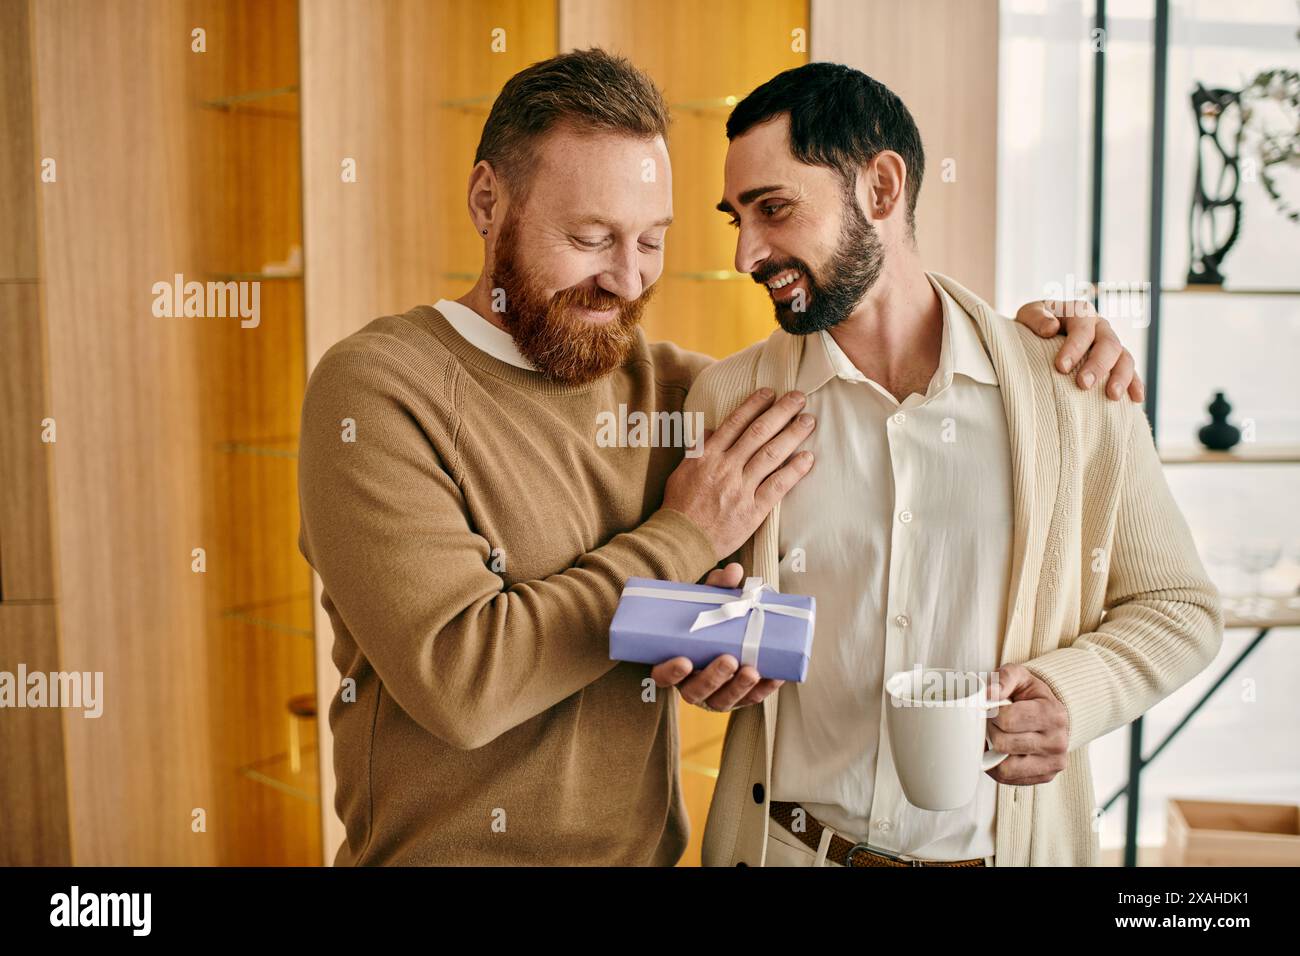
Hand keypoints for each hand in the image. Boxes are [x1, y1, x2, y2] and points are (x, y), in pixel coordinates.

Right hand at [649, 561, 784, 711]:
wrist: (727, 629)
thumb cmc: (709, 617)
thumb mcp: (708, 601)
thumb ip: (718, 586)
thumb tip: (734, 572)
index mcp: (674, 663)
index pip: (662, 676)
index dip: (670, 673)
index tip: (684, 661)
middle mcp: (690, 683)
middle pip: (696, 691)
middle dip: (713, 678)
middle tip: (728, 660)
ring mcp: (714, 694)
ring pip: (722, 700)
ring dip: (738, 688)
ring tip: (752, 671)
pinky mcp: (738, 697)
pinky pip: (750, 699)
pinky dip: (763, 690)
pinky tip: (774, 677)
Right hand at [663, 388, 814, 559]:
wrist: (681, 540)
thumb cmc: (679, 506)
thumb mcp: (682, 471)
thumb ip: (698, 449)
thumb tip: (711, 429)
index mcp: (707, 456)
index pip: (734, 423)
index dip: (754, 405)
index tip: (770, 392)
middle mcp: (725, 468)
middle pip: (758, 433)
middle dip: (780, 412)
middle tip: (798, 397)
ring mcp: (739, 489)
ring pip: (770, 455)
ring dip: (792, 435)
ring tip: (808, 421)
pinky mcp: (752, 511)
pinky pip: (776, 487)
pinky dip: (793, 471)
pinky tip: (808, 458)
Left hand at [983, 663, 1069, 785]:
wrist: (1051, 714)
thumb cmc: (1031, 695)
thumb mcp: (1019, 677)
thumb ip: (1003, 679)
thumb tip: (987, 694)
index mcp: (1053, 714)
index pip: (1007, 720)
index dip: (991, 714)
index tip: (992, 709)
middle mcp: (1057, 742)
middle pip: (1003, 744)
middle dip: (990, 731)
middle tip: (992, 723)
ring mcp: (1053, 763)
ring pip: (1004, 767)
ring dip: (992, 752)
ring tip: (995, 737)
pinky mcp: (1045, 777)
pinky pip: (1008, 778)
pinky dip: (997, 766)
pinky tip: (999, 752)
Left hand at [1015, 299, 1143, 401]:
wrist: (1040, 333)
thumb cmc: (1034, 325)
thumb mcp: (1028, 314)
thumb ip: (1037, 318)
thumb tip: (1051, 328)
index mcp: (1080, 313)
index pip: (1082, 328)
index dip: (1074, 347)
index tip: (1061, 367)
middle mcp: (1100, 327)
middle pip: (1108, 344)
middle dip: (1097, 365)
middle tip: (1083, 385)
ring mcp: (1111, 344)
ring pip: (1124, 357)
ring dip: (1121, 377)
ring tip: (1112, 396)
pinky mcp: (1116, 362)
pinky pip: (1131, 372)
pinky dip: (1135, 384)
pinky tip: (1136, 399)